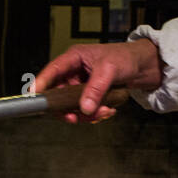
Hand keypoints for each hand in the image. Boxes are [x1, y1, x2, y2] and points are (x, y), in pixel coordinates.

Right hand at [34, 39, 161, 122]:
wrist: (144, 66)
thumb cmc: (126, 58)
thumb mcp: (110, 70)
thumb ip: (96, 89)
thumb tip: (84, 108)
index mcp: (74, 58)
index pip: (52, 71)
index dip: (40, 84)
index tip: (33, 97)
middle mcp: (74, 72)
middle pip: (59, 95)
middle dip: (69, 109)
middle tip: (76, 118)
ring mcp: (81, 85)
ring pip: (72, 107)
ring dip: (86, 115)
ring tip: (104, 112)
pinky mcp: (90, 96)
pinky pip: (84, 111)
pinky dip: (95, 115)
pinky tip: (108, 111)